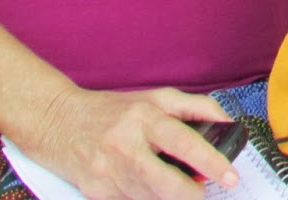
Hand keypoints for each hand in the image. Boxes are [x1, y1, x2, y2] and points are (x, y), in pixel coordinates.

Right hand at [26, 86, 235, 199]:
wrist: (58, 123)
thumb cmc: (114, 110)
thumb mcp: (156, 97)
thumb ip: (195, 108)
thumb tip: (227, 125)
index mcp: (143, 117)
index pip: (184, 142)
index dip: (211, 162)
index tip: (229, 176)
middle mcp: (124, 145)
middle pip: (166, 183)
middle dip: (190, 195)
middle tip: (203, 192)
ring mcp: (107, 173)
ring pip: (150, 199)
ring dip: (169, 198)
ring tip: (178, 187)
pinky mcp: (96, 194)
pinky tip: (150, 189)